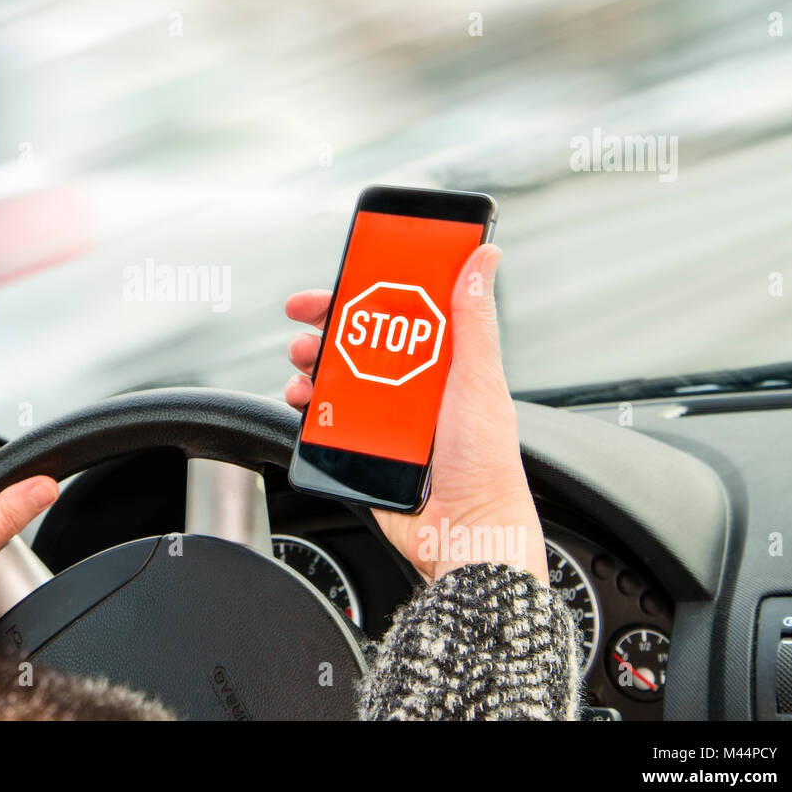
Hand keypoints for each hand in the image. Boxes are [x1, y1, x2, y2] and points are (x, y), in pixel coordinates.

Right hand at [284, 243, 546, 583]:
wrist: (467, 533)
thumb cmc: (487, 464)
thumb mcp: (479, 379)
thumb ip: (474, 319)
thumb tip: (483, 258)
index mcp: (442, 366)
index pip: (396, 316)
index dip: (363, 296)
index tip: (335, 286)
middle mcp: (411, 390)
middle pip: (357, 346)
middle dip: (324, 331)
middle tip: (304, 327)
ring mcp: (386, 421)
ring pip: (336, 382)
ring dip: (311, 368)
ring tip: (303, 368)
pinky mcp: (364, 451)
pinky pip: (327, 423)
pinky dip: (309, 409)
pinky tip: (305, 404)